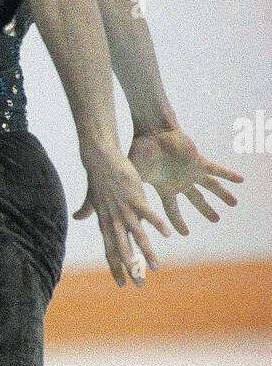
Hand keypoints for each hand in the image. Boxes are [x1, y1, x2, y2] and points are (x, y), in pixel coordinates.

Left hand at [74, 144, 170, 285]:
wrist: (99, 158)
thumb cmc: (97, 177)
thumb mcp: (92, 197)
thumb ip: (87, 210)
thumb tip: (77, 216)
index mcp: (106, 222)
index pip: (110, 250)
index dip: (115, 267)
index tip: (122, 283)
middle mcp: (114, 220)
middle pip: (123, 249)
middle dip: (131, 269)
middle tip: (139, 285)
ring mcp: (124, 209)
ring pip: (136, 235)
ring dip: (147, 252)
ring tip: (156, 267)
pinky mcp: (134, 196)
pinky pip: (147, 212)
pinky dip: (157, 223)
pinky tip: (167, 233)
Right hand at [128, 127, 242, 235]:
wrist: (151, 132)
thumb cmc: (140, 153)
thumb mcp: (134, 179)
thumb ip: (132, 196)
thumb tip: (125, 213)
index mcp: (165, 188)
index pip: (173, 210)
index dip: (178, 222)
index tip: (185, 233)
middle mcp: (180, 181)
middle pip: (197, 200)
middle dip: (207, 210)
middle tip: (216, 219)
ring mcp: (191, 171)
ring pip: (211, 186)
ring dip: (223, 195)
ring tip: (234, 203)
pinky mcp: (198, 161)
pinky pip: (216, 170)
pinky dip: (228, 175)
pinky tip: (241, 180)